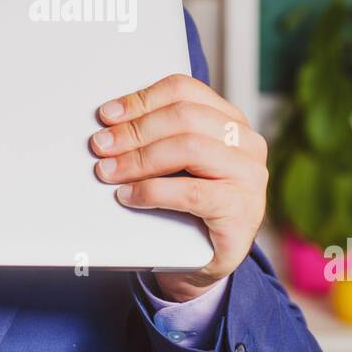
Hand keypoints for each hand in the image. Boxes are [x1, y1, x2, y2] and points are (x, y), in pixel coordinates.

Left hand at [90, 74, 267, 302]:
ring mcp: (249, 176)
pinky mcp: (241, 211)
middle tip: (101, 145)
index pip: (184, 91)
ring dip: (140, 158)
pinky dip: (152, 192)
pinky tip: (129, 196)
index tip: (108, 113)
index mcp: (231, 120)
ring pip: (189, 148)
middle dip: (135, 130)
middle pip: (184, 117)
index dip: (141, 99)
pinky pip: (191, 192)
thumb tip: (110, 124)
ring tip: (109, 171)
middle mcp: (247, 143)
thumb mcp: (176, 163)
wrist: (207, 261)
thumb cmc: (187, 205)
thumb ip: (159, 137)